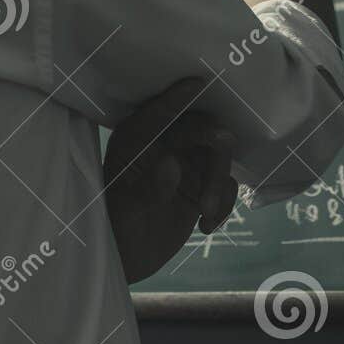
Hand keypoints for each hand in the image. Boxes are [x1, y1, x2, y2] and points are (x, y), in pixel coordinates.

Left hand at [103, 78, 238, 283]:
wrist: (127, 260)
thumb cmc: (117, 227)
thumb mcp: (127, 209)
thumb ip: (150, 187)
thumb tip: (172, 164)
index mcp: (136, 139)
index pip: (158, 112)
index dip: (178, 97)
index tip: (197, 83)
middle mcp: (163, 145)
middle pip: (200, 127)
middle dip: (213, 140)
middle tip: (223, 144)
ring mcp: (185, 164)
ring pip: (218, 155)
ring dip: (218, 182)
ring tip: (206, 212)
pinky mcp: (201, 185)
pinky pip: (225, 184)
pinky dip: (223, 204)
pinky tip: (206, 227)